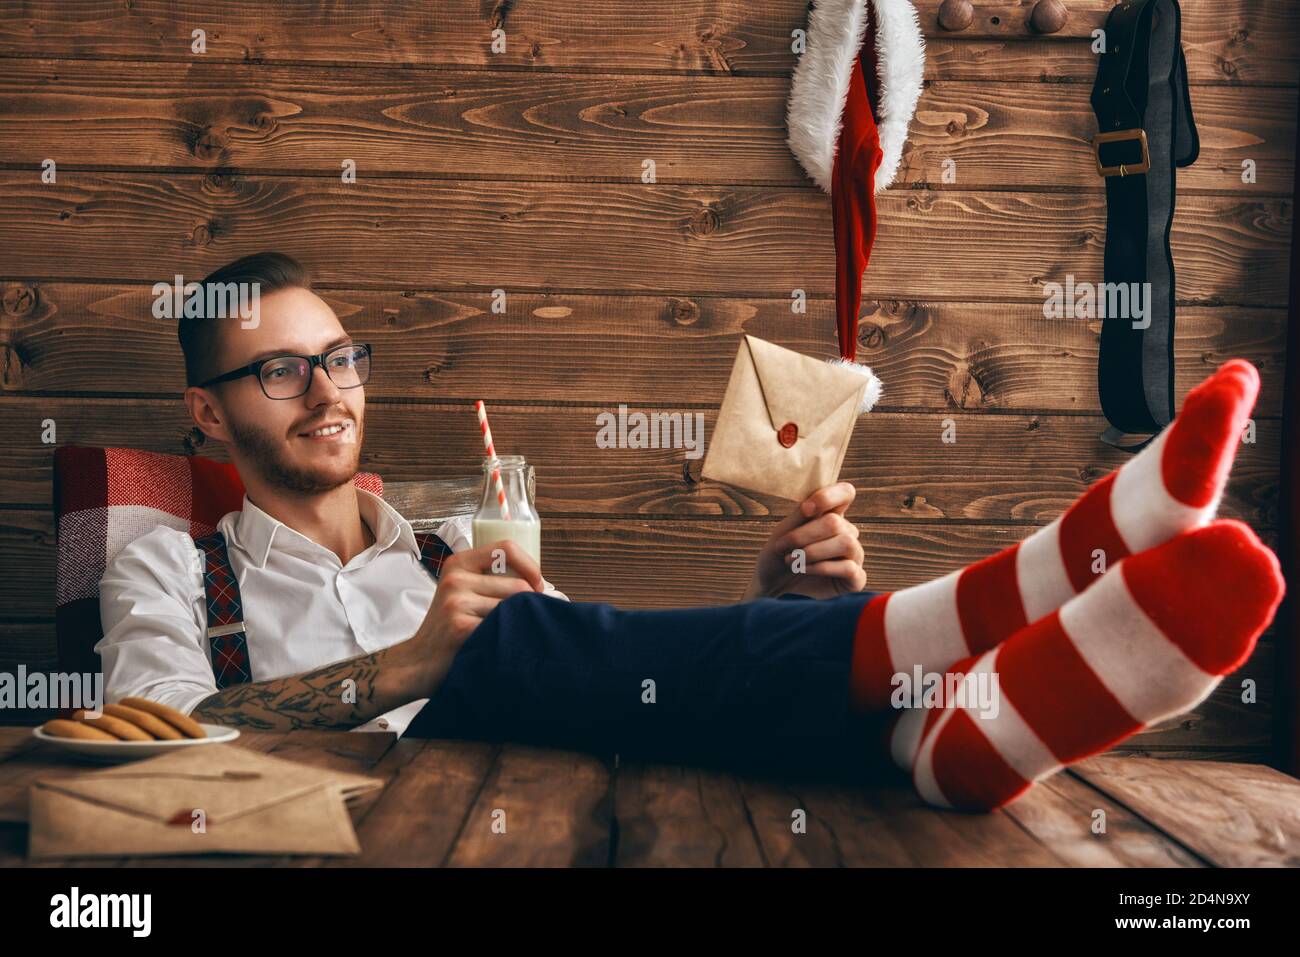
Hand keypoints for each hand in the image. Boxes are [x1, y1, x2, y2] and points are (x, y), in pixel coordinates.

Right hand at [413, 540, 543, 692]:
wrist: (417, 661)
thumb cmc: (447, 627)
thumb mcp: (460, 591)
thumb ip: (489, 580)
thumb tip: (537, 583)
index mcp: (458, 563)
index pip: (506, 548)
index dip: (530, 566)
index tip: (538, 585)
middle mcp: (456, 578)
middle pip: (518, 586)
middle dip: (529, 606)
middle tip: (524, 619)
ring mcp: (456, 602)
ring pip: (513, 609)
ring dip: (517, 624)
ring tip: (506, 634)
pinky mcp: (461, 626)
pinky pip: (502, 628)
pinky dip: (507, 639)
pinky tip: (497, 646)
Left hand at [744, 482, 866, 600]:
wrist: (771, 590)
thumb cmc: (779, 558)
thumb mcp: (784, 532)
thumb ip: (801, 515)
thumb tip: (812, 503)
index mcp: (831, 515)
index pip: (845, 493)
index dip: (829, 496)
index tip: (806, 510)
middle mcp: (846, 533)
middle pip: (836, 523)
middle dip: (804, 535)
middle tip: (782, 547)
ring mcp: (853, 557)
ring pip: (846, 543)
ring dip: (812, 551)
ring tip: (790, 560)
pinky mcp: (855, 580)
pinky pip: (848, 568)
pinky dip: (821, 567)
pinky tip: (803, 570)